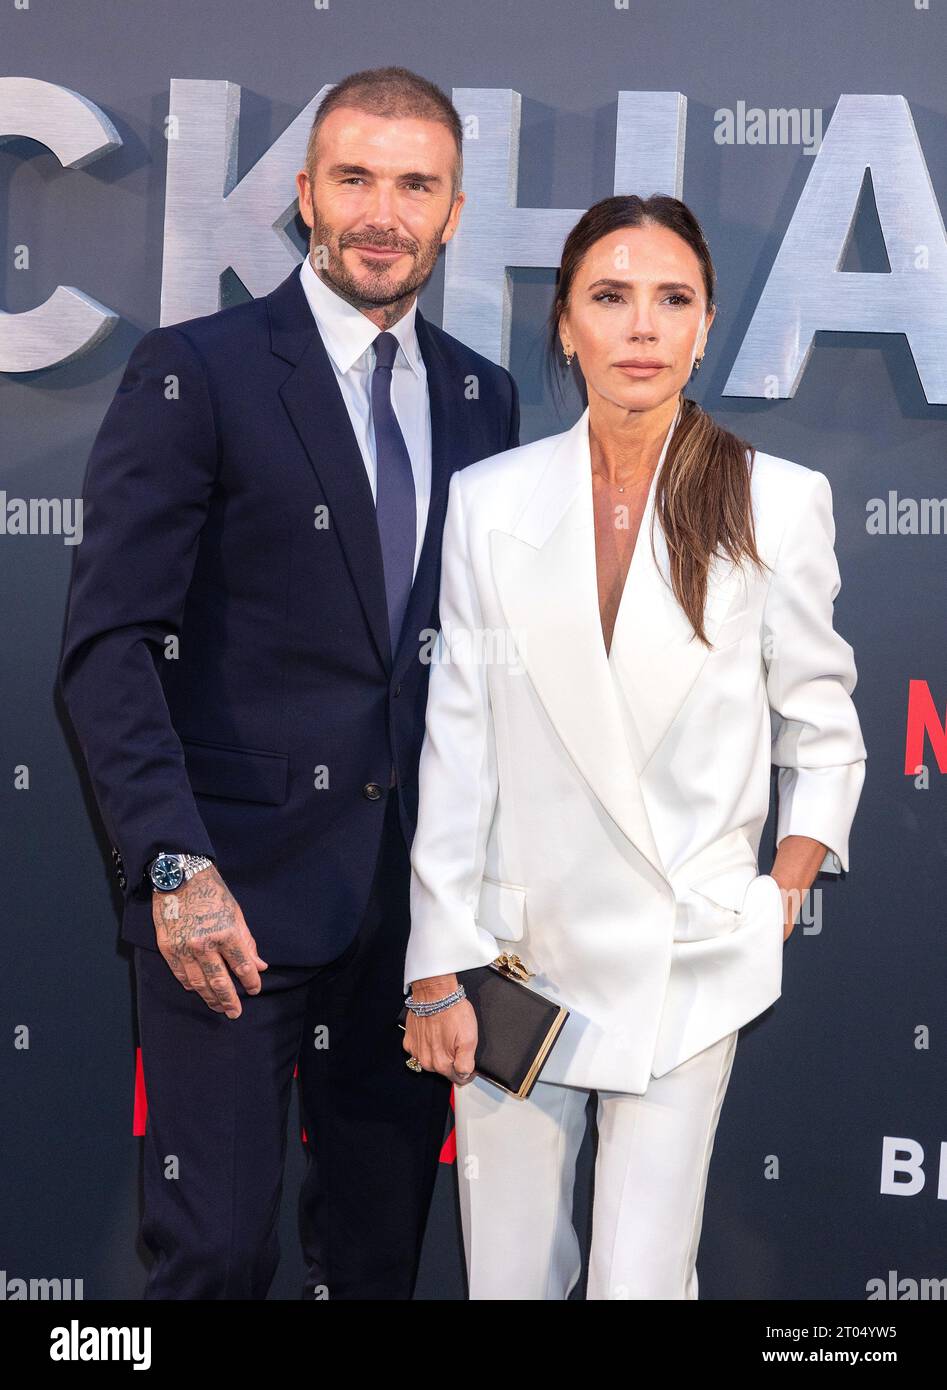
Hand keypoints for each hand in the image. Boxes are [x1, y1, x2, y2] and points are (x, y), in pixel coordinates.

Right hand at [152, 864, 267, 1017]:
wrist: (179, 878)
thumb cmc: (212, 893)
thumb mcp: (236, 914)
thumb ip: (247, 942)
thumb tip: (259, 967)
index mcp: (226, 933)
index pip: (242, 966)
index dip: (250, 982)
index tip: (254, 990)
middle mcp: (204, 944)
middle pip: (220, 981)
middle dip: (230, 1000)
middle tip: (235, 1012)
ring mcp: (184, 948)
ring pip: (199, 983)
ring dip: (210, 998)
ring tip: (219, 1006)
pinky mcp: (168, 949)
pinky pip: (181, 975)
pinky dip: (191, 985)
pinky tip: (199, 990)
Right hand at [404, 974, 477, 1085]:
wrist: (435, 993)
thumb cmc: (453, 1012)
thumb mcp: (470, 1038)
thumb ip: (467, 1063)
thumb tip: (465, 1075)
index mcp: (442, 1063)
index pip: (457, 1077)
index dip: (466, 1070)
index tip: (468, 1060)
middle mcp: (426, 1061)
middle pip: (443, 1070)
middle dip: (451, 1060)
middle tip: (457, 1043)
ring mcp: (416, 1051)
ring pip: (431, 1060)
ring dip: (438, 1053)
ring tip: (445, 1036)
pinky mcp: (409, 1041)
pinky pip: (419, 1050)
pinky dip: (426, 1045)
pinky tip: (433, 1033)